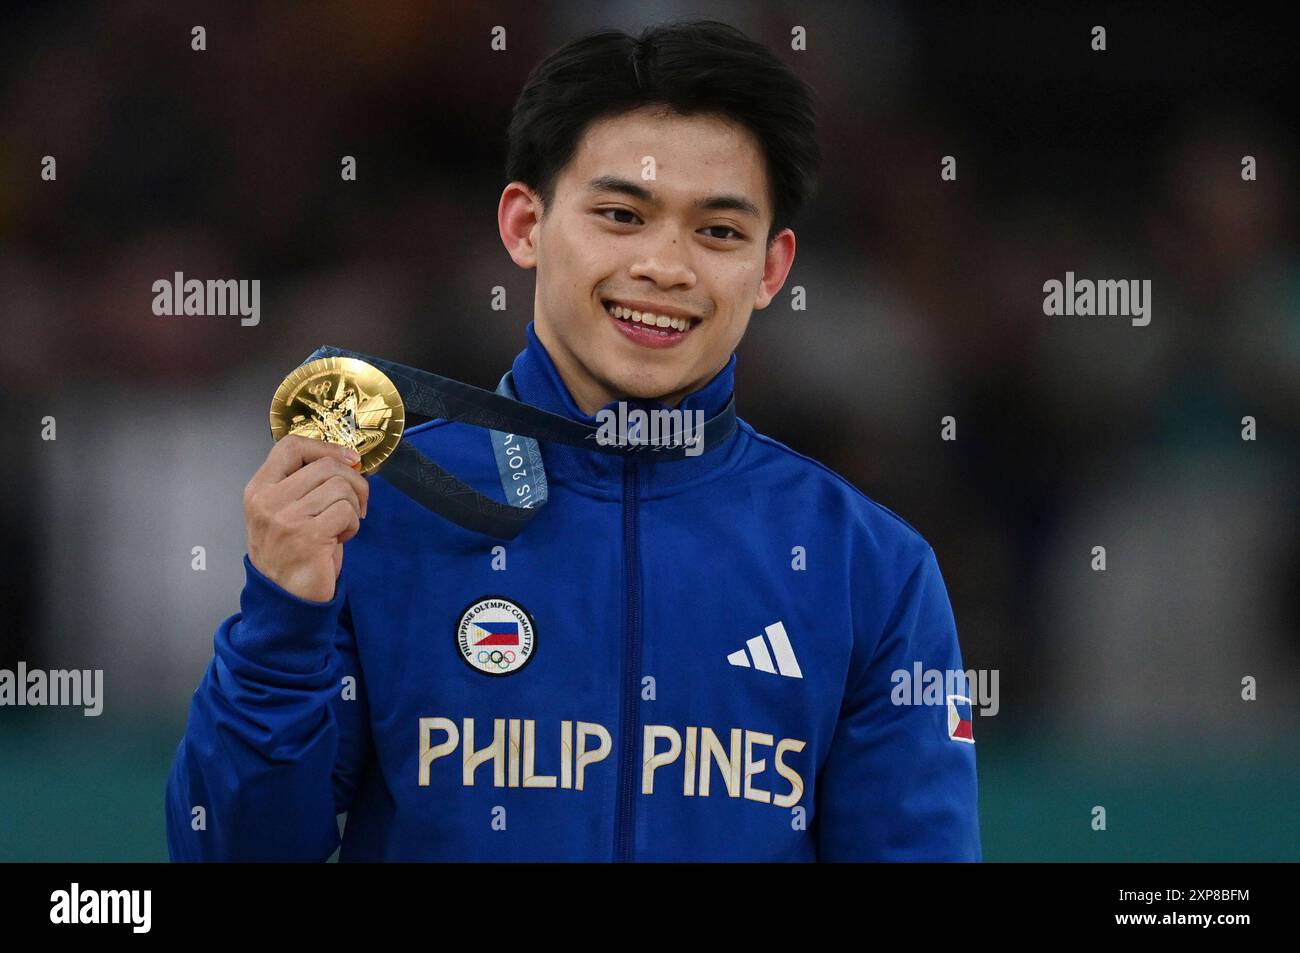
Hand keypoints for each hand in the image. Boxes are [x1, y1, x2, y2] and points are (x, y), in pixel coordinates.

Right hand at [243, 435, 368, 602]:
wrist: (284, 598)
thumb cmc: (291, 553)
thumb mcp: (284, 511)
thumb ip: (304, 484)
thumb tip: (346, 459)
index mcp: (259, 488)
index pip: (290, 446)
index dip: (325, 446)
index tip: (348, 458)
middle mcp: (267, 500)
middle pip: (325, 465)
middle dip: (353, 481)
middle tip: (355, 504)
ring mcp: (285, 518)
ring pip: (340, 487)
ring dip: (352, 507)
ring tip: (340, 527)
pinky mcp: (308, 536)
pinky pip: (346, 511)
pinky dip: (352, 525)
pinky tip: (340, 539)